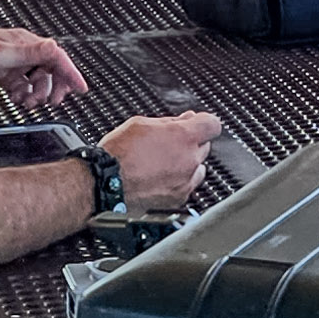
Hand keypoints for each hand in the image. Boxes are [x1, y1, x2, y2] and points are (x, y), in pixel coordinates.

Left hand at [0, 29, 88, 106]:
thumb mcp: (0, 55)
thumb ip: (30, 53)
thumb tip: (55, 49)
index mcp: (24, 43)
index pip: (56, 56)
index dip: (71, 72)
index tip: (81, 88)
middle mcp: (21, 52)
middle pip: (50, 70)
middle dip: (53, 87)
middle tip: (51, 102)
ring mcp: (13, 65)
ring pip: (38, 81)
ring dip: (37, 94)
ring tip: (28, 103)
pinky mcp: (4, 76)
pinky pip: (24, 88)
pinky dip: (24, 96)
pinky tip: (17, 100)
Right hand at [101, 112, 221, 210]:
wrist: (105, 183)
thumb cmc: (118, 154)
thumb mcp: (141, 123)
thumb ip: (169, 121)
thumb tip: (186, 119)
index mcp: (183, 136)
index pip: (212, 124)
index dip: (203, 123)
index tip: (196, 124)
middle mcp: (189, 159)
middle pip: (204, 146)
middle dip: (190, 143)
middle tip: (168, 144)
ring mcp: (186, 180)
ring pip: (198, 167)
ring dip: (187, 163)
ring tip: (163, 164)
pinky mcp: (179, 198)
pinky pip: (188, 185)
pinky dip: (180, 181)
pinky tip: (161, 178)